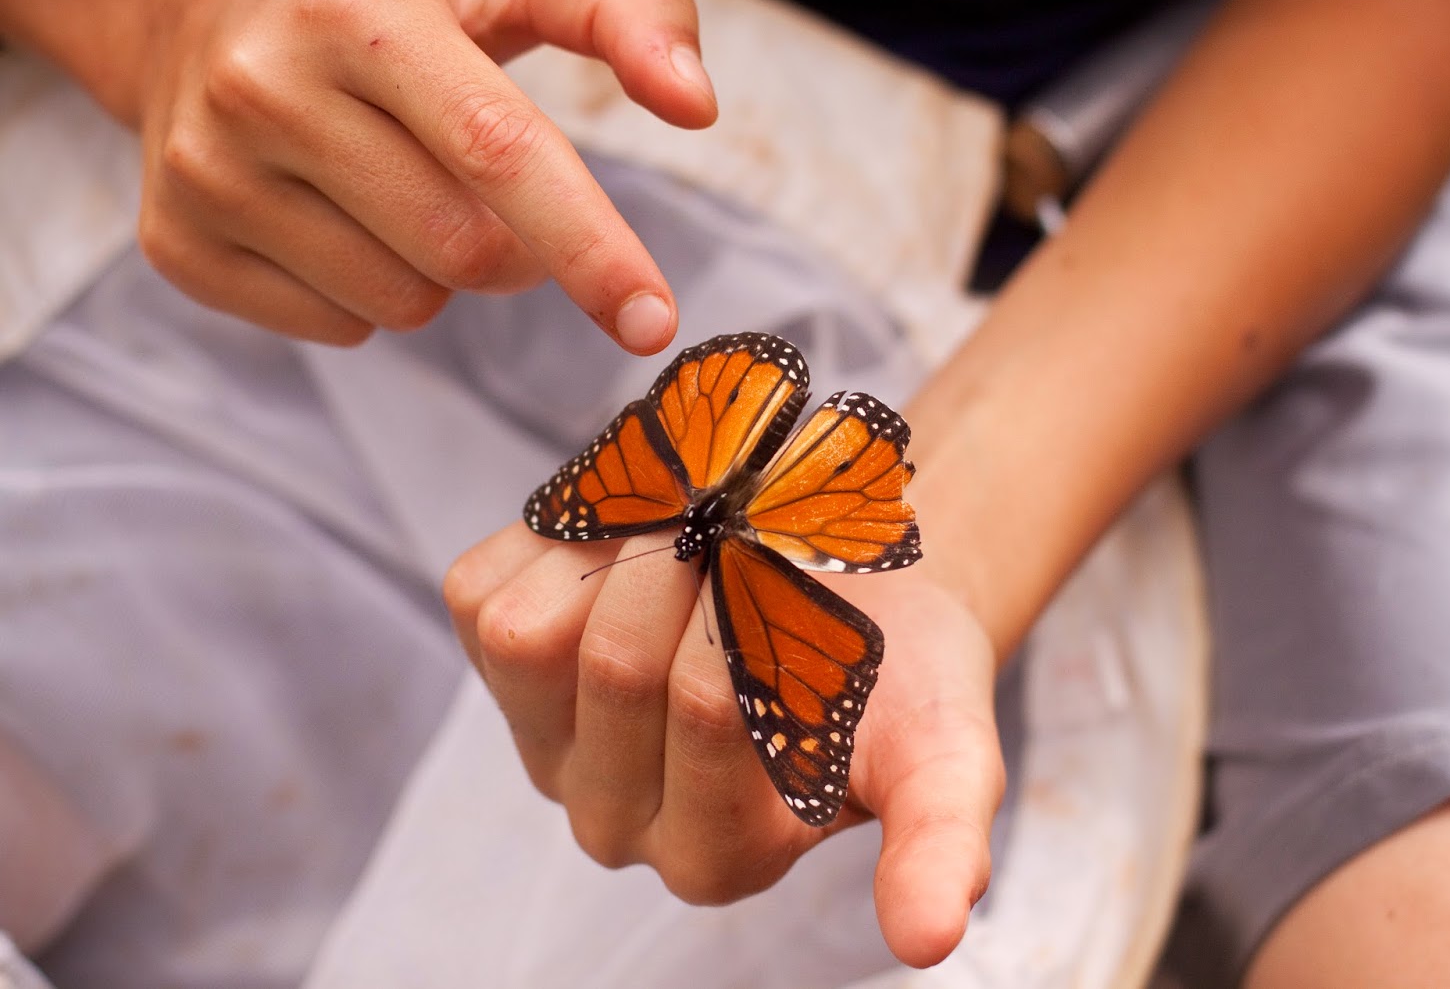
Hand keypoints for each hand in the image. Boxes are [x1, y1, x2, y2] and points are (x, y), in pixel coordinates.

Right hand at [4, 0, 713, 347]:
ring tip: (402, 184)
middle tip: (501, 194)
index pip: (498, 150)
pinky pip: (338, 330)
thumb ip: (630, 10)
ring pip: (403, 305)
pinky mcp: (178, 243)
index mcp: (358, 8)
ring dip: (442, 272)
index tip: (652, 320)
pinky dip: (370, 295)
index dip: (589, 245)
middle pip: (462, 252)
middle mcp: (263, 86)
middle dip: (519, 249)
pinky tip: (340, 214)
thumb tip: (696, 103)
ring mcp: (206, 172)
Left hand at [444, 523, 1005, 967]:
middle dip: (687, 562)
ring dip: (613, 551)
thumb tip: (929, 939)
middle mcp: (615, 822)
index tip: (796, 564)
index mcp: (718, 856)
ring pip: (527, 634)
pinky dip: (553, 537)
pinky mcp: (490, 672)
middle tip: (743, 532)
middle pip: (614, 662)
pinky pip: (480, 594)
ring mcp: (543, 747)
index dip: (752, 600)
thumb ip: (940, 842)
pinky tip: (625, 542)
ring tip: (688, 536)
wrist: (848, 588)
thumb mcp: (948, 752)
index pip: (707, 704)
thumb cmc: (898, 671)